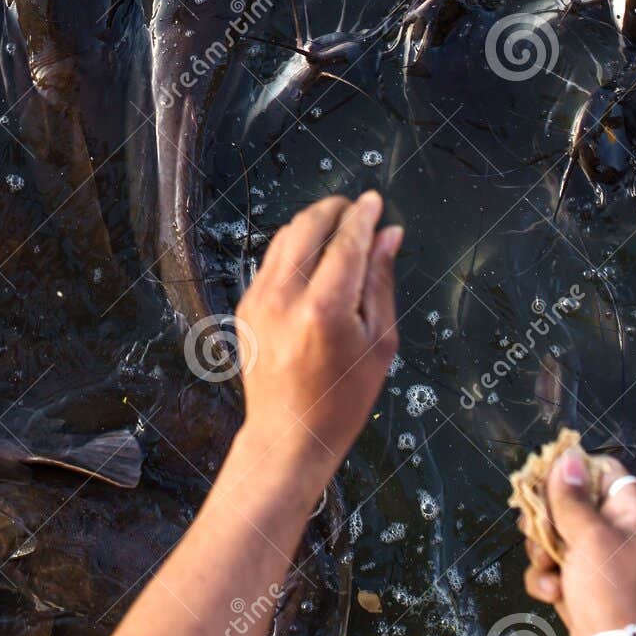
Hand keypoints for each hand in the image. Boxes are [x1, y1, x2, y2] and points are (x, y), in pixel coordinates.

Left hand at [233, 192, 401, 496]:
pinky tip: (313, 257)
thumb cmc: (343, 399)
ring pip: (285, 237)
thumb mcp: (379, 343)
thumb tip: (389, 235)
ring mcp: (258, 299)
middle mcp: (285, 297)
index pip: (346, 242)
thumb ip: (381, 282)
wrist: (289, 434)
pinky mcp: (246, 304)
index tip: (375, 201)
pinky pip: (271, 260)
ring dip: (312, 223)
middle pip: (308, 226)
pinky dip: (294, 248)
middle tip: (357, 209)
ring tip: (338, 228)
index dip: (363, 216)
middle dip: (335, 209)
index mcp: (324, 310)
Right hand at [523, 448, 635, 635]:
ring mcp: (598, 562)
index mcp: (631, 513)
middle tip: (538, 528)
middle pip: (569, 502)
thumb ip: (571, 496)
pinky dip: (545, 578)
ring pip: (554, 536)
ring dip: (541, 551)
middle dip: (546, 517)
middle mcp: (616, 533)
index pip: (603, 469)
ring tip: (548, 568)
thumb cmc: (615, 596)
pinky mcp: (581, 586)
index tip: (545, 475)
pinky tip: (552, 592)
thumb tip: (567, 455)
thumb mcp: (591, 538)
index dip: (573, 468)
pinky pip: (552, 568)